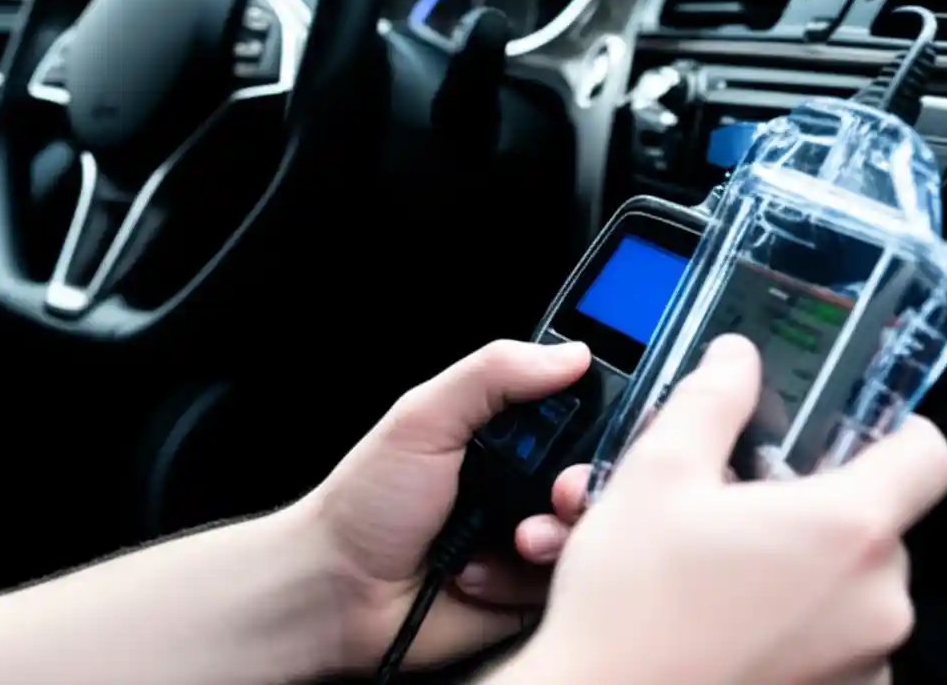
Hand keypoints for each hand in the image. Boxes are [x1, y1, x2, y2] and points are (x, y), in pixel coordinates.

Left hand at [301, 340, 590, 672]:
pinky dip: (528, 582)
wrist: (335, 592)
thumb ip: (493, 373)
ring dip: (556, 537)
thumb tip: (571, 354)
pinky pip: (563, 585)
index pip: (588, 417)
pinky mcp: (528, 592)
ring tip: (515, 541)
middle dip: (585, 488)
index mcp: (508, 433)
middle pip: (599, 477)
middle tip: (558, 493)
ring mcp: (529, 538)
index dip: (610, 426)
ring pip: (589, 535)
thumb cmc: (365, 503)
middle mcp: (525, 482)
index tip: (607, 437)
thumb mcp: (423, 418)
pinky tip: (481, 575)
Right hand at [489, 335, 946, 684]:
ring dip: (796, 570)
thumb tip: (736, 362)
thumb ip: (710, 402)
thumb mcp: (655, 475)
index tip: (847, 432)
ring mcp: (865, 662)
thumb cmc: (629, 610)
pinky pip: (835, 642)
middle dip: (809, 508)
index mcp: (847, 530)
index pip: (928, 453)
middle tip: (738, 508)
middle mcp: (876, 603)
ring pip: (847, 586)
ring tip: (716, 570)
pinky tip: (725, 619)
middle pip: (874, 524)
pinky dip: (793, 625)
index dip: (891, 429)